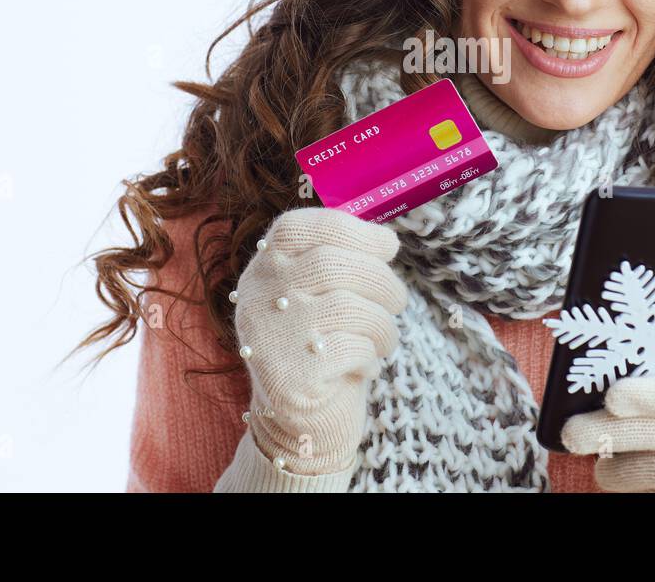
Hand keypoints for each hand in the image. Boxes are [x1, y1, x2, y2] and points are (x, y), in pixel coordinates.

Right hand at [230, 207, 408, 475]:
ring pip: (347, 306)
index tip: (388, 244)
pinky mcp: (289, 379)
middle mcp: (256, 300)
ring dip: (382, 322)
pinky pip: (351, 348)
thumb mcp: (321, 298)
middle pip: (330, 264)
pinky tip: (366, 365)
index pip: (295, 227)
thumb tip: (386, 239)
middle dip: (380, 278)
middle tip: (398, 299)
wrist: (302, 427)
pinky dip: (371, 355)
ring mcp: (269, 339)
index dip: (350, 229)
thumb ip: (340, 264)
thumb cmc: (323, 351)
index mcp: (261, 272)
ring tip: (385, 338)